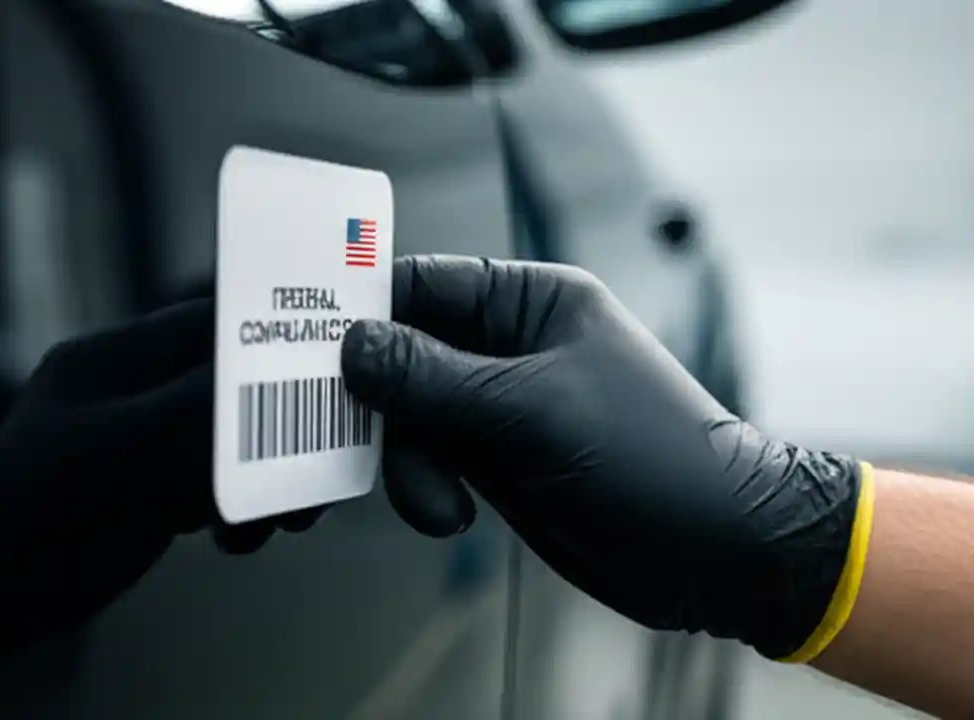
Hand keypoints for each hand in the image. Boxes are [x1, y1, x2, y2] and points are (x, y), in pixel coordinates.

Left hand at [0, 298, 314, 677]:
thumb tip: (274, 358)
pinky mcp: (141, 481)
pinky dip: (234, 501)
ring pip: (226, 434)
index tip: (333, 361)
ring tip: (281, 520)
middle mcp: (128, 387)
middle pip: (229, 380)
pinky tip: (235, 535)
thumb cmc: (41, 515)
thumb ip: (200, 401)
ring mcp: (134, 434)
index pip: (211, 322)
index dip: (275, 334)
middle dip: (281, 421)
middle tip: (318, 464)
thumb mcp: (127, 450)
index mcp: (115, 358)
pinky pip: (207, 476)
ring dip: (263, 472)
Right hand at [342, 256, 869, 659]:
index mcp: (532, 302)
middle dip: (386, 406)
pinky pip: (429, 458)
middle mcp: (510, 347)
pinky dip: (423, 486)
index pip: (424, 285)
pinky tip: (450, 514)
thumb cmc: (654, 459)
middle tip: (367, 443)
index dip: (368, 313)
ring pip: (410, 416)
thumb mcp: (533, 411)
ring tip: (439, 504)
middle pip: (404, 355)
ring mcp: (500, 405)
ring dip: (408, 461)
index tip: (316, 350)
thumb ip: (434, 378)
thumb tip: (355, 345)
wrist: (716, 552)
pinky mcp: (496, 460)